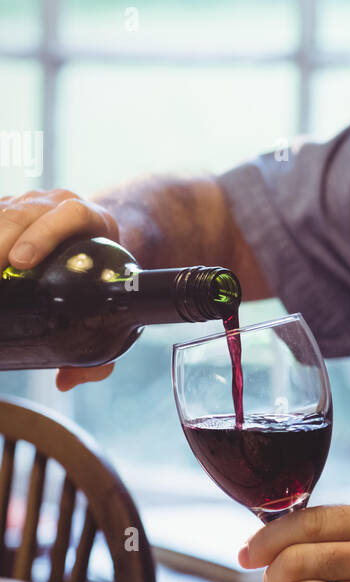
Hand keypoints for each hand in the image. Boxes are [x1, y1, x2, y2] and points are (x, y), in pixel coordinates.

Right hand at [0, 188, 119, 390]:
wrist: (92, 240)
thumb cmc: (99, 275)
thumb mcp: (107, 300)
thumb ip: (100, 345)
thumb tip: (67, 379)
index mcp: (91, 220)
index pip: (70, 215)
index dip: (44, 233)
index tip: (20, 261)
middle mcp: (58, 203)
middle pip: (26, 212)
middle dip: (0, 240)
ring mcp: (29, 202)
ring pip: (4, 210)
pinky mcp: (8, 207)